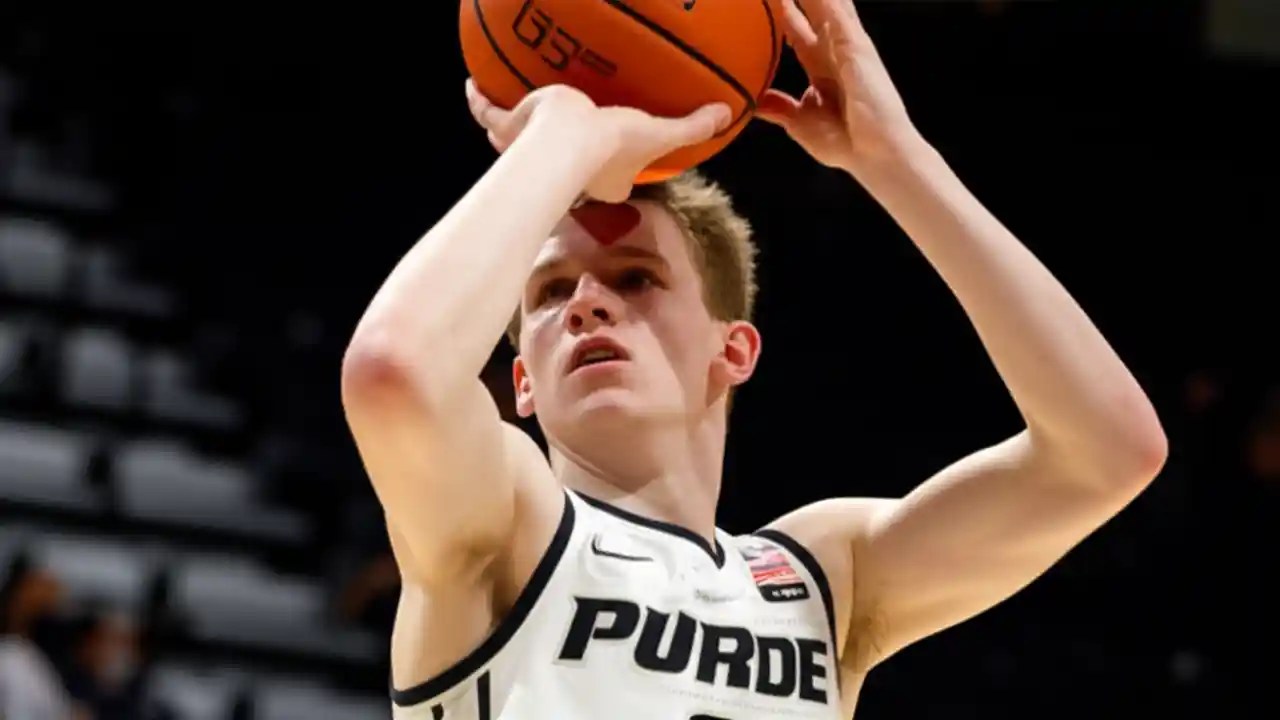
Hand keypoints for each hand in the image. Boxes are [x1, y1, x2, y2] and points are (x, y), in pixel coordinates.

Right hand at [465, 80, 730, 202]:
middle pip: (566, 165)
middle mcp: (568, 172)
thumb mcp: (661, 132)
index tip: (621, 161)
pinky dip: (481, 101)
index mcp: (605, 180)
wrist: (570, 139)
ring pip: (522, 140)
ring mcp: (536, 151)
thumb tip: (727, 114)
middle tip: (567, 140)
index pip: (614, 182)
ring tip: (512, 115)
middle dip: (568, 157)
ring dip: (516, 130)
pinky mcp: (513, 127)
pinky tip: (472, 84)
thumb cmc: (615, 144)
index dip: (618, 177)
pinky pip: (491, 114)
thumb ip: (692, 127)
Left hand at [757, 0, 922, 175]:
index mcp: (820, 66)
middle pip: (813, 10)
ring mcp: (848, 47)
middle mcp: (835, 51)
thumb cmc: (844, 142)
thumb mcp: (798, 122)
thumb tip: (752, 102)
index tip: (762, 4)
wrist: (873, 154)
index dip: (783, 13)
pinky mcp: (857, 48)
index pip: (796, 30)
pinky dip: (827, 2)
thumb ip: (778, 107)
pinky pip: (840, 15)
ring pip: (828, 5)